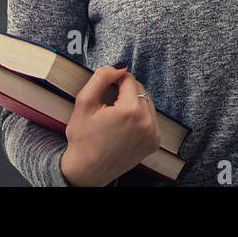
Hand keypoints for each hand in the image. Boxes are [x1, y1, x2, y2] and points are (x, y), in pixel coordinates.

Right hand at [61, 66, 161, 186]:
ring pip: (146, 101)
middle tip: (107, 102)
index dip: (114, 79)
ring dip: (133, 100)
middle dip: (124, 90)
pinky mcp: (154, 142)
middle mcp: (147, 123)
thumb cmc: (83, 137)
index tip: (104, 89)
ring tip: (114, 112)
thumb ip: (102, 77)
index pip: (128, 78)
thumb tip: (120, 66)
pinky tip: (123, 122)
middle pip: (139, 88)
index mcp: (130, 111)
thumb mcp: (84, 101)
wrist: (88, 170)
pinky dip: (139, 114)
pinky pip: (150, 117)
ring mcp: (153, 134)